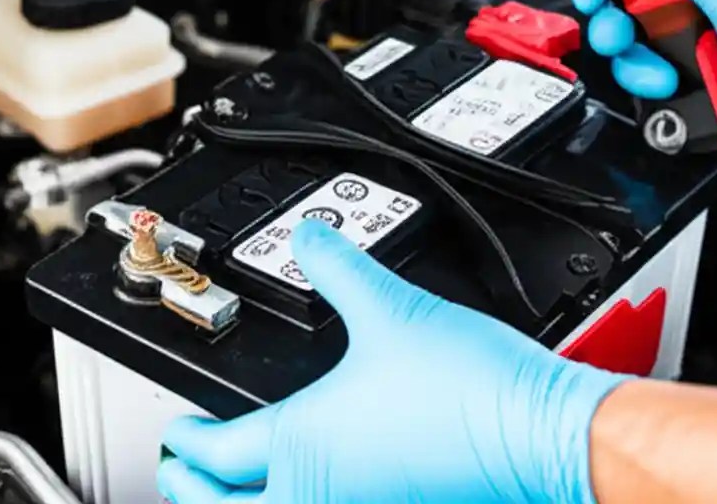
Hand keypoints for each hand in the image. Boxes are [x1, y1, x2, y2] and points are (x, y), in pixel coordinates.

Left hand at [157, 219, 627, 502]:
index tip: (178, 434)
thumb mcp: (392, 308)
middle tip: (179, 472)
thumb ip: (339, 269)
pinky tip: (317, 488)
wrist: (538, 434)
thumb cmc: (470, 389)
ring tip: (237, 494)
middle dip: (193, 491)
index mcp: (305, 444)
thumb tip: (313, 238)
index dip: (186, 441)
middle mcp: (321, 494)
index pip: (217, 455)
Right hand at [573, 0, 716, 197]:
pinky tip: (682, 104)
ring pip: (626, 67)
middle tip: (622, 36)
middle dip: (610, 30)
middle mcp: (686, 25)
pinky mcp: (683, 107)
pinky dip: (654, 107)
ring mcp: (684, 67)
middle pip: (617, 19)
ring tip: (670, 79)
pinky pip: (643, 107)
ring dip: (638, 74)